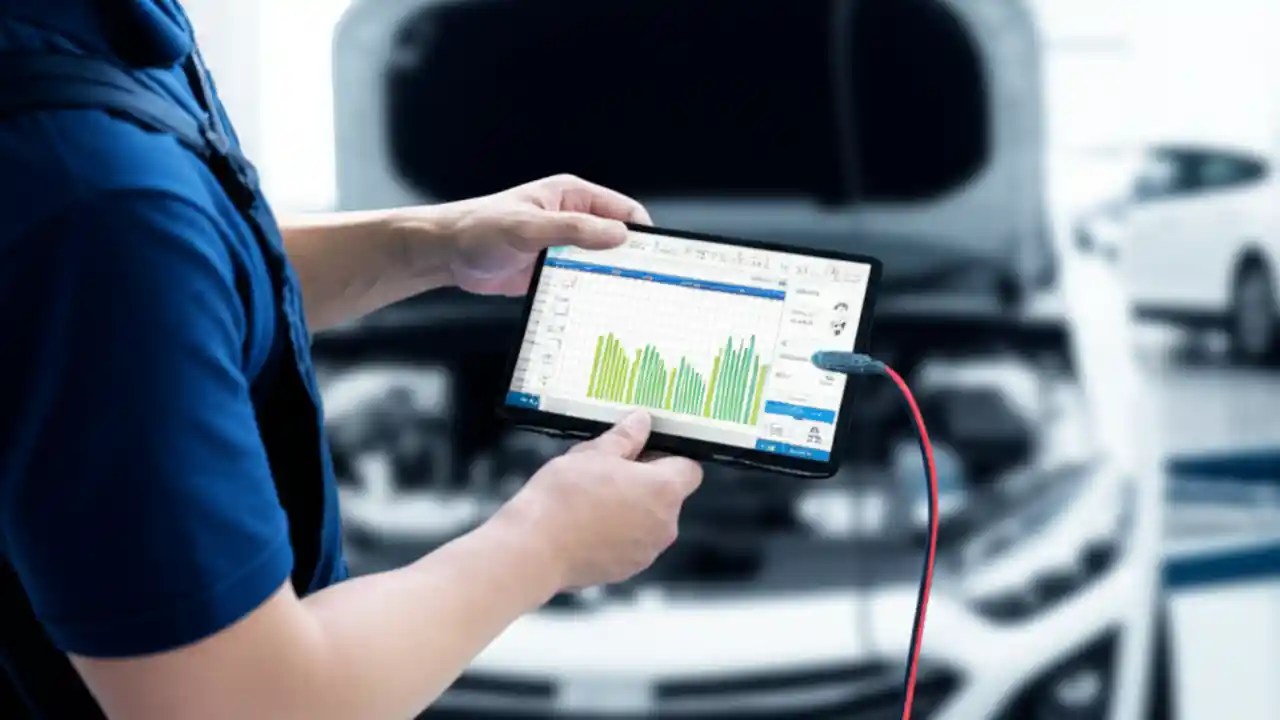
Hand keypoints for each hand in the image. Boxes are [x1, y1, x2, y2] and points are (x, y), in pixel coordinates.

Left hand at [440, 174, 651, 295]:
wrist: (446, 254)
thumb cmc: (479, 229)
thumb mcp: (528, 227)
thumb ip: (574, 230)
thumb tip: (619, 235)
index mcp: (572, 197)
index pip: (623, 211)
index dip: (642, 233)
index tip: (657, 258)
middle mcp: (573, 219)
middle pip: (616, 239)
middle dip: (630, 259)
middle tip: (646, 285)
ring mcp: (563, 246)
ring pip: (601, 263)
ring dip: (610, 278)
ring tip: (626, 301)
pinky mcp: (553, 270)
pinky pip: (582, 280)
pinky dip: (591, 292)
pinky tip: (598, 308)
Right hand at [491, 411, 702, 590]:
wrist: (536, 548)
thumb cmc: (565, 496)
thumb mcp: (594, 453)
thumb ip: (625, 437)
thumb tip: (641, 422)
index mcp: (664, 490)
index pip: (690, 469)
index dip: (669, 458)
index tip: (643, 453)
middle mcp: (665, 524)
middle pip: (668, 497)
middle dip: (645, 484)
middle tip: (609, 473)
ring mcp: (647, 552)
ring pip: (648, 522)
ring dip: (631, 510)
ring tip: (592, 501)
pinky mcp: (627, 570)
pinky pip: (631, 545)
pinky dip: (617, 535)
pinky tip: (586, 526)